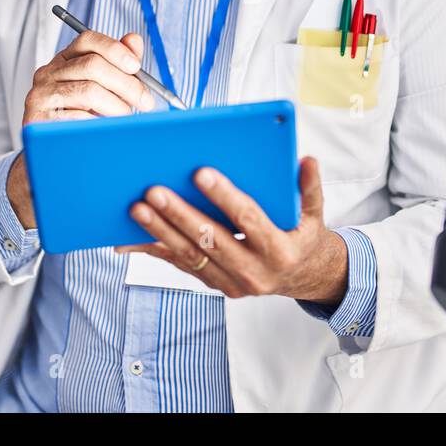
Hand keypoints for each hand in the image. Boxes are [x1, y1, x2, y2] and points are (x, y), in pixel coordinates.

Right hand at [8, 29, 154, 228]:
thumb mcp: (102, 88)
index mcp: (64, 60)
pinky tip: (105, 129)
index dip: (115, 49)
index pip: (87, 40)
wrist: (52, 154)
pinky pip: (77, 118)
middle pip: (92, 65)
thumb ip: (118, 64)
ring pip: (88, 90)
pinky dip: (98, 123)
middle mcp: (47, 73)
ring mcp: (40, 95)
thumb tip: (134, 40)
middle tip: (145, 102)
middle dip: (127, 84)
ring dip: (116, 106)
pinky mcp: (37, 119)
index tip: (136, 66)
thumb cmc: (83, 118)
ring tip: (125, 118)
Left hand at [116, 156, 348, 306]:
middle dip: (180, 215)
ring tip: (137, 209)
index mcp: (279, 250)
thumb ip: (310, 188)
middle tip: (154, 191)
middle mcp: (254, 271)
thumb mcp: (315, 215)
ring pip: (190, 255)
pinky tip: (130, 238)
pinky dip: (156, 250)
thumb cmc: (304, 237)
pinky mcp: (216, 284)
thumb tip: (307, 161)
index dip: (223, 197)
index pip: (247, 219)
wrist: (302, 277)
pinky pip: (182, 265)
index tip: (200, 173)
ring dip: (161, 232)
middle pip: (210, 239)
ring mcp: (232, 283)